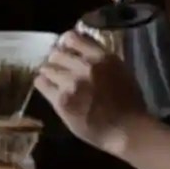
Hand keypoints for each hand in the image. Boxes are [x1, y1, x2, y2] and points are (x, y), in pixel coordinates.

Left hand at [35, 31, 151, 156]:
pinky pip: (41, 83)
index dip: (65, 43)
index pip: (72, 38)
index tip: (66, 50)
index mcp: (102, 57)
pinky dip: (44, 84)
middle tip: (59, 70)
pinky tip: (50, 90)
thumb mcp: (120, 71)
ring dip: (49, 73)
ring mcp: (72, 83)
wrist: (126, 130)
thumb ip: (99, 58)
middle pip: (56, 53)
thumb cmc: (128, 103)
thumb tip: (80, 49)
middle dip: (56, 61)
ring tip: (55, 81)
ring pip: (46, 67)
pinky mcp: (61, 100)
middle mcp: (85, 67)